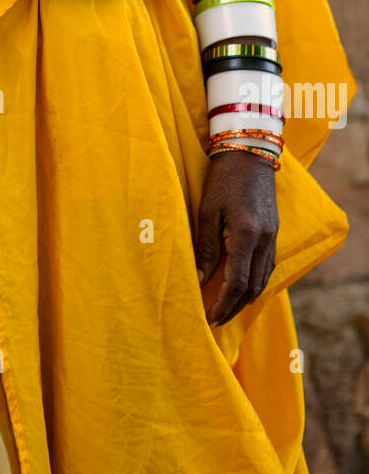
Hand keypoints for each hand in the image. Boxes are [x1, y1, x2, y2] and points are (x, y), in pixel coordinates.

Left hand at [194, 149, 278, 327]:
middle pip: (253, 287)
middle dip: (234, 307)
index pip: (237, 282)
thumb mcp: (207, 211)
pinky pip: (267, 267)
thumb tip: (199, 279)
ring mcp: (273, 237)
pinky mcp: (274, 232)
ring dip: (246, 298)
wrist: (249, 153)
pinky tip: (242, 287)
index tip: (210, 318)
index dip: (224, 304)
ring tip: (226, 309)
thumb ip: (206, 247)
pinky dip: (255, 283)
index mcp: (246, 235)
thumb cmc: (222, 179)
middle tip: (215, 320)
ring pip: (263, 279)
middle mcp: (264, 240)